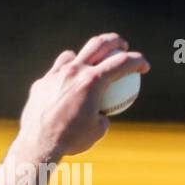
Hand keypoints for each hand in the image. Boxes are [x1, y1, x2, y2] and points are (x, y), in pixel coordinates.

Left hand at [15, 33, 149, 158]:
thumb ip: (103, 114)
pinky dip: (66, 75)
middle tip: (123, 47)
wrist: (39, 143)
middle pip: (99, 44)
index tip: (145, 66)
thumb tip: (103, 111)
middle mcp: (75, 71)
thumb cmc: (73, 139)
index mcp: (93, 82)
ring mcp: (56, 74)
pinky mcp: (42, 82)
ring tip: (90, 67)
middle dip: (116, 41)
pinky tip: (68, 85)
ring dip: (86, 58)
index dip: (138, 61)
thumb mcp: (99, 129)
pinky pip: (57, 72)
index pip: (122, 63)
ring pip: (73, 55)